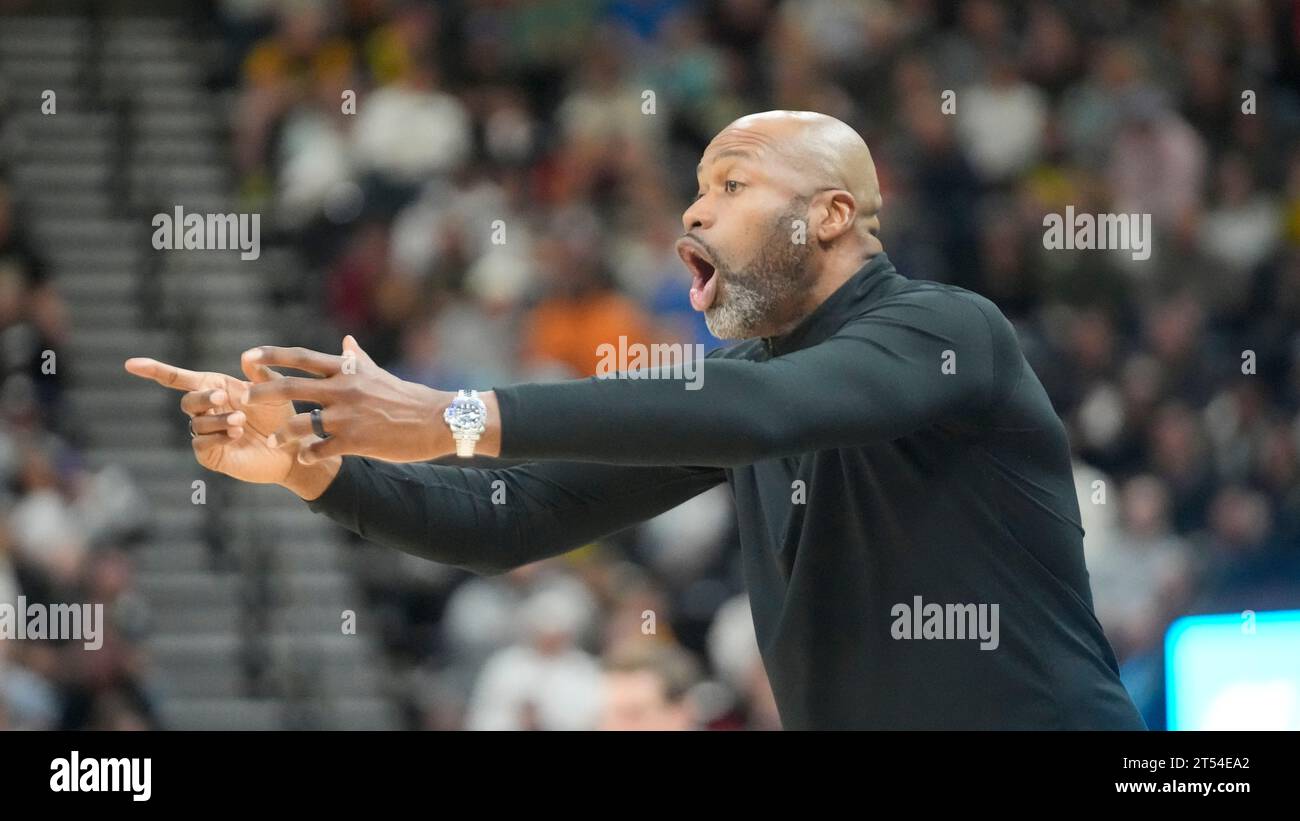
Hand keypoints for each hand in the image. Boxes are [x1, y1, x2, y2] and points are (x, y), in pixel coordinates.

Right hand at [123, 353, 298, 484]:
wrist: (292, 448)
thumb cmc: (281, 417)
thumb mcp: (274, 390)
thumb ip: (260, 374)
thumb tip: (244, 356)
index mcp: (214, 388)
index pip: (179, 379)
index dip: (155, 371)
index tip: (131, 364)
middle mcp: (206, 410)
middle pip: (187, 401)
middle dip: (201, 397)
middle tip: (221, 396)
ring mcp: (206, 434)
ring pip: (197, 423)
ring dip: (218, 419)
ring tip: (241, 421)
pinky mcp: (211, 455)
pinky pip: (201, 444)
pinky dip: (218, 437)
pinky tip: (236, 434)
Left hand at [243, 335, 449, 464]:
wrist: (435, 419)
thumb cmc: (406, 396)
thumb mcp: (379, 374)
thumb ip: (357, 359)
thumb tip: (346, 342)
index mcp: (347, 371)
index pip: (302, 359)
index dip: (273, 356)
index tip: (248, 356)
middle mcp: (343, 389)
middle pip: (292, 387)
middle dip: (263, 392)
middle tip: (242, 397)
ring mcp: (349, 415)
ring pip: (301, 423)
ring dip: (283, 433)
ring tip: (273, 441)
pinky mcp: (357, 440)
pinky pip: (322, 449)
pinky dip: (310, 454)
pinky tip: (304, 458)